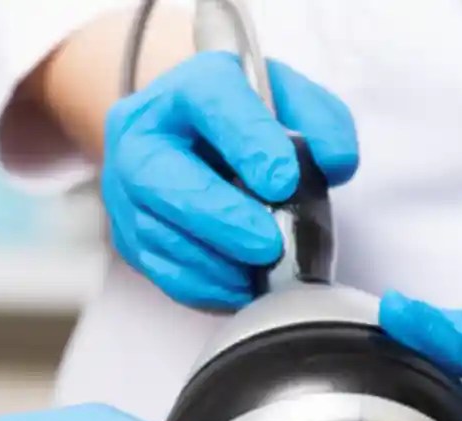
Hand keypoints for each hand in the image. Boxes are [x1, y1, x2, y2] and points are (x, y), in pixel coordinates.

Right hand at [103, 51, 358, 308]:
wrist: (186, 137)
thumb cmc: (239, 119)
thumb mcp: (286, 98)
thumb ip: (320, 120)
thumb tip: (337, 163)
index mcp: (185, 90)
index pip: (211, 104)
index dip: (248, 143)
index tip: (284, 179)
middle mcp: (142, 137)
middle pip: (162, 178)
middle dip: (219, 217)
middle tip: (268, 245)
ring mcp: (124, 190)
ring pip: (159, 234)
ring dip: (215, 262)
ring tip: (261, 270)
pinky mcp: (128, 236)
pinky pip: (160, 271)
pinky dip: (204, 287)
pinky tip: (240, 286)